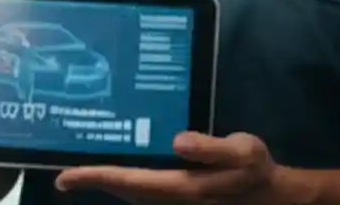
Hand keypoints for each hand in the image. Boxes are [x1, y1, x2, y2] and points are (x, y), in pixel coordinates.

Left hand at [55, 132, 289, 203]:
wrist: (274, 196)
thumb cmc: (256, 171)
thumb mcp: (242, 152)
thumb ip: (210, 147)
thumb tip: (177, 141)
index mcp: (182, 187)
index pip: (129, 183)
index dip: (96, 179)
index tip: (65, 178)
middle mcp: (174, 199)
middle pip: (124, 192)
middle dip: (94, 184)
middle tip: (66, 176)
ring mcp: (176, 202)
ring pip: (133, 196)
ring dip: (109, 185)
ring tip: (83, 171)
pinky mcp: (181, 198)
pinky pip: (144, 192)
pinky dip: (127, 183)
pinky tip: (120, 169)